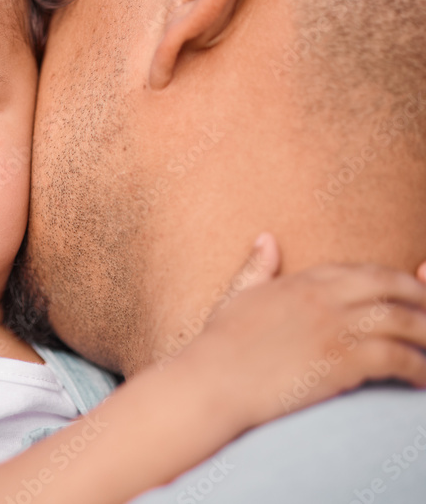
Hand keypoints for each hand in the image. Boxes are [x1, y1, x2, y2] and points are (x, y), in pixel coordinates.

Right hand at [178, 234, 425, 429]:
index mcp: (302, 282)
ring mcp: (335, 328)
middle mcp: (324, 299)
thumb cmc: (220, 344)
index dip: (394, 281)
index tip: (410, 293)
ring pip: (403, 321)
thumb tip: (267, 238)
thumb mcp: (237, 296)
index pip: (363, 271)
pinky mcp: (343, 360)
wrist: (213, 380)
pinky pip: (398, 357)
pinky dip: (419, 367)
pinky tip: (423, 379)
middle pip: (392, 288)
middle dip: (422, 299)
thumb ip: (257, 268)